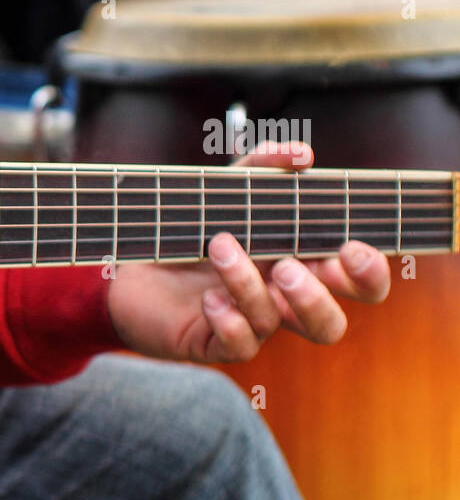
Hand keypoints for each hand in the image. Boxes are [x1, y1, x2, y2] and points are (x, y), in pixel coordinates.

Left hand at [106, 143, 390, 363]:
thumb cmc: (189, 229)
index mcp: (300, 264)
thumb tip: (302, 154)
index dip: (368, 273)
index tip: (350, 247)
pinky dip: (229, 319)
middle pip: (330, 324)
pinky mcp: (214, 342)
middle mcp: (281, 301)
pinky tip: (208, 297)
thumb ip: (263, 166)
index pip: (357, 283)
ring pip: (276, 323)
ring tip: (220, 247)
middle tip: (287, 267)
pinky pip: (239, 345)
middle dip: (318, 299)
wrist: (130, 264)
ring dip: (249, 284)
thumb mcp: (225, 190)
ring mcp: (250, 325)